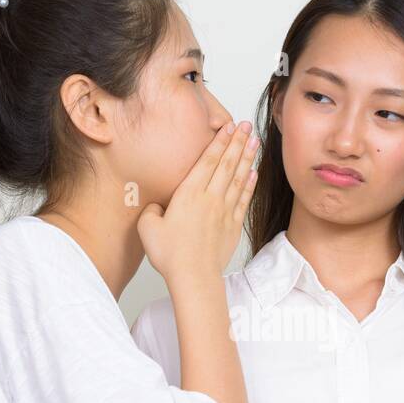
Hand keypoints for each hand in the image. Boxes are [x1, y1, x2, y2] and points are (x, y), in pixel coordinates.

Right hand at [136, 119, 258, 281]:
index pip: (208, 160)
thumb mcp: (148, 227)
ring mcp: (224, 211)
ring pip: (239, 178)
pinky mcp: (233, 226)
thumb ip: (152, 209)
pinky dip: (250, 185)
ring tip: (255, 141)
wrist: (194, 276)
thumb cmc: (170, 254)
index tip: (228, 127)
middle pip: (228, 164)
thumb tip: (158, 206)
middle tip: (246, 125)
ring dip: (248, 158)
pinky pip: (244, 200)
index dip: (219, 142)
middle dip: (238, 142)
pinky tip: (255, 173)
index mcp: (189, 194)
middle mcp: (210, 198)